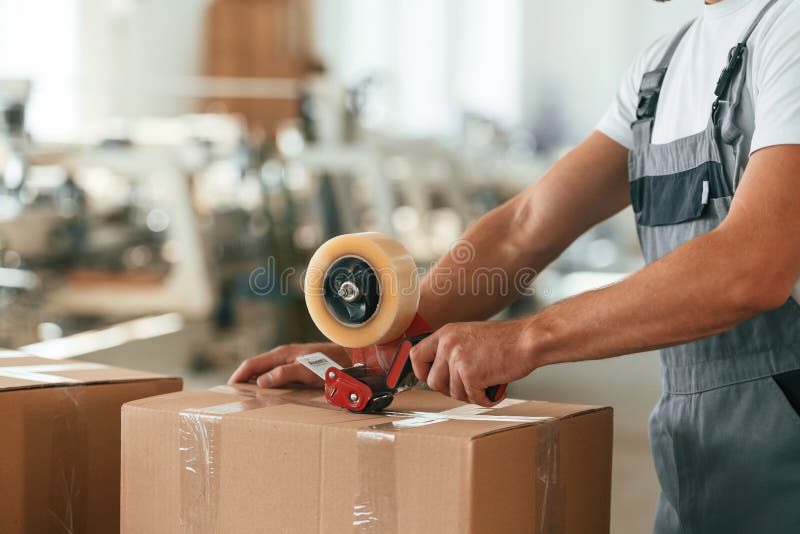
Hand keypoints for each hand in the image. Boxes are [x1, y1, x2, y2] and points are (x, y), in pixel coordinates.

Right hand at [228, 342, 350, 387]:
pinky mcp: (298, 370)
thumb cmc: (332, 363)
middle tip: (235, 399)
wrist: (352, 359)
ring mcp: (290, 362)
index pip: (251, 364)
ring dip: (256, 385)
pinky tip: (270, 397)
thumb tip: (261, 382)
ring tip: (249, 401)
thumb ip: (285, 373)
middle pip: (256, 369)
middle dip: (243, 382)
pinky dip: (269, 386)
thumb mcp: (307, 369)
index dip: (237, 376)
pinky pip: (277, 378)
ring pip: (266, 374)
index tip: (227, 390)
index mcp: (282, 353)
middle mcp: (283, 356)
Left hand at [409, 319, 535, 405]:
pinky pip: (471, 398)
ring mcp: (458, 360)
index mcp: (446, 333)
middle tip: (468, 386)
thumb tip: (440, 372)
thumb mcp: (470, 336)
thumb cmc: (505, 340)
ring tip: (485, 386)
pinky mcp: (471, 375)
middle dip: (450, 389)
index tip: (431, 378)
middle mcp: (448, 345)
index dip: (421, 372)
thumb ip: (452, 350)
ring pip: (452, 393)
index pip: (416, 355)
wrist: (527, 340)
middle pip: (433, 381)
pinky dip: (484, 399)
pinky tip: (494, 390)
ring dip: (469, 395)